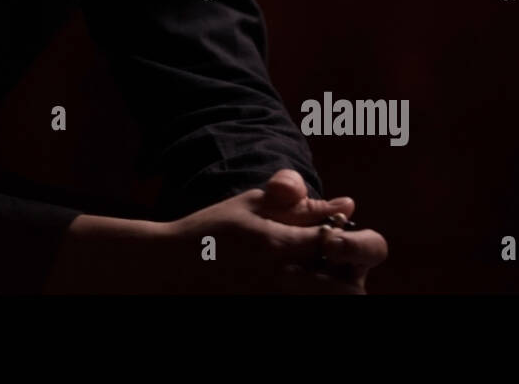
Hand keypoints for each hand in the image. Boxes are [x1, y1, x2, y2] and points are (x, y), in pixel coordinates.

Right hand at [163, 171, 386, 293]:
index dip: (350, 239)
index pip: (342, 243)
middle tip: (334, 266)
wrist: (168, 269)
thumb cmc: (209, 231)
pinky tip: (293, 285)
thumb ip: (301, 205)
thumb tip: (346, 203)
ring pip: (332, 304)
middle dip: (351, 276)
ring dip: (333, 290)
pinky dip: (310, 298)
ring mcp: (275, 303)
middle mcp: (282, 281)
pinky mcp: (266, 314)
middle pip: (350, 291)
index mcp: (279, 246)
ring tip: (313, 276)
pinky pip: (307, 310)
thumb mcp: (252, 206)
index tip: (335, 236)